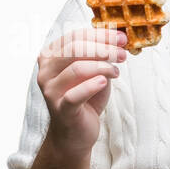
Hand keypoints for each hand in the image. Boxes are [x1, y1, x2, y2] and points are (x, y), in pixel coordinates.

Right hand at [38, 27, 128, 155]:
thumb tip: (118, 38)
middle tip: (123, 54)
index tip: (122, 37)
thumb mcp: (94, 72)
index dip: (100, 35)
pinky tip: (105, 81)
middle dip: (103, 48)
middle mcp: (46, 71)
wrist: (75, 133)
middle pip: (75, 49)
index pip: (75, 37)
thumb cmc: (85, 99)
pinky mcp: (61, 109)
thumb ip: (100, 56)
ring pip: (77, 68)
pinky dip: (92, 85)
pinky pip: (76, 94)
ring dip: (103, 66)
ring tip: (117, 71)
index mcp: (51, 56)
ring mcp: (51, 90)